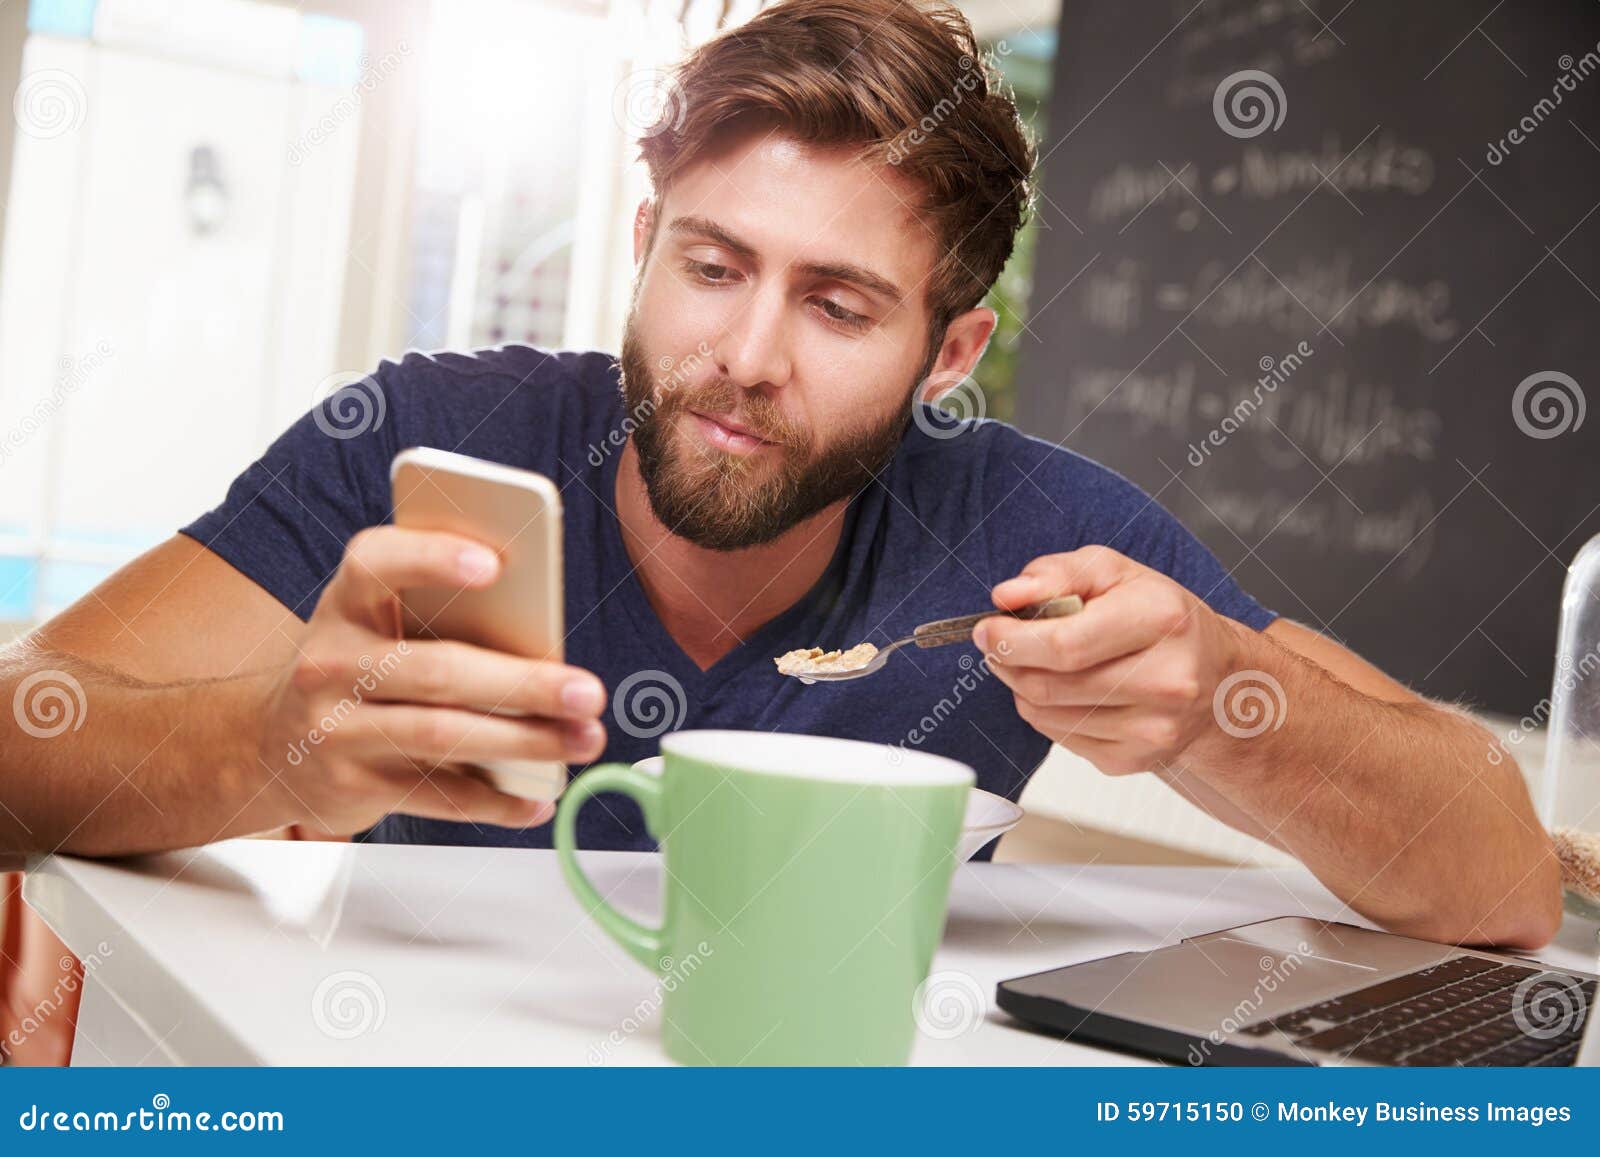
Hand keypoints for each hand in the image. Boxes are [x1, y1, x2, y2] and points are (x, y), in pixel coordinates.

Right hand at [255, 526, 606, 834]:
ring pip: (442, 735)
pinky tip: (539, 798)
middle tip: (588, 692)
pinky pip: (438, 795)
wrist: (270, 746)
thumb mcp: (379, 625)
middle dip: (524, 683)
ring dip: (525, 742)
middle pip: (438, 669)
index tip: (496, 565)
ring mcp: (337, 728)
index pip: (378, 564)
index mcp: (347, 602)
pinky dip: (497, 801)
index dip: (433, 559)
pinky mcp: (352, 786)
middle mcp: (333, 662)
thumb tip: (544, 643)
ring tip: (584, 740)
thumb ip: (443, 617)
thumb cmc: (358, 668)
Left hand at [972, 546, 1242, 775]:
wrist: (1218, 681)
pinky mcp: (1135, 759)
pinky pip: (1060, 737)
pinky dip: (1045, 713)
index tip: (987, 629)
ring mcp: (1153, 728)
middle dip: (1008, 662)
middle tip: (998, 644)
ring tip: (1034, 663)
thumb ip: (1056, 574)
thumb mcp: (1114, 573)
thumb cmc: (1160, 619)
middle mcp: (1166, 680)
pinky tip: (1065, 691)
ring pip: (1046, 714)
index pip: (1064, 644)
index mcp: (1161, 620)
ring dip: (1022, 686)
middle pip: (1048, 685)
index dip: (1011, 640)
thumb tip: (1007, 596)